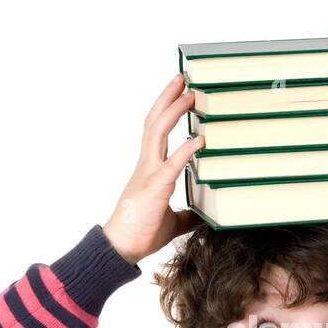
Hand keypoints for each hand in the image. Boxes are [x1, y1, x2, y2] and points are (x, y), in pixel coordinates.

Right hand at [101, 72, 204, 264]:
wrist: (122, 247)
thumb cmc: (143, 232)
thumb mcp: (174, 220)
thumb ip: (188, 214)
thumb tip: (205, 216)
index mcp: (150, 169)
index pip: (156, 131)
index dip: (166, 109)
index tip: (179, 92)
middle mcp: (147, 165)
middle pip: (154, 122)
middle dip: (168, 98)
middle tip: (183, 79)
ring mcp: (149, 173)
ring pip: (158, 132)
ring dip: (174, 110)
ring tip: (190, 94)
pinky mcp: (155, 188)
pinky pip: (171, 164)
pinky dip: (186, 150)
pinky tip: (199, 139)